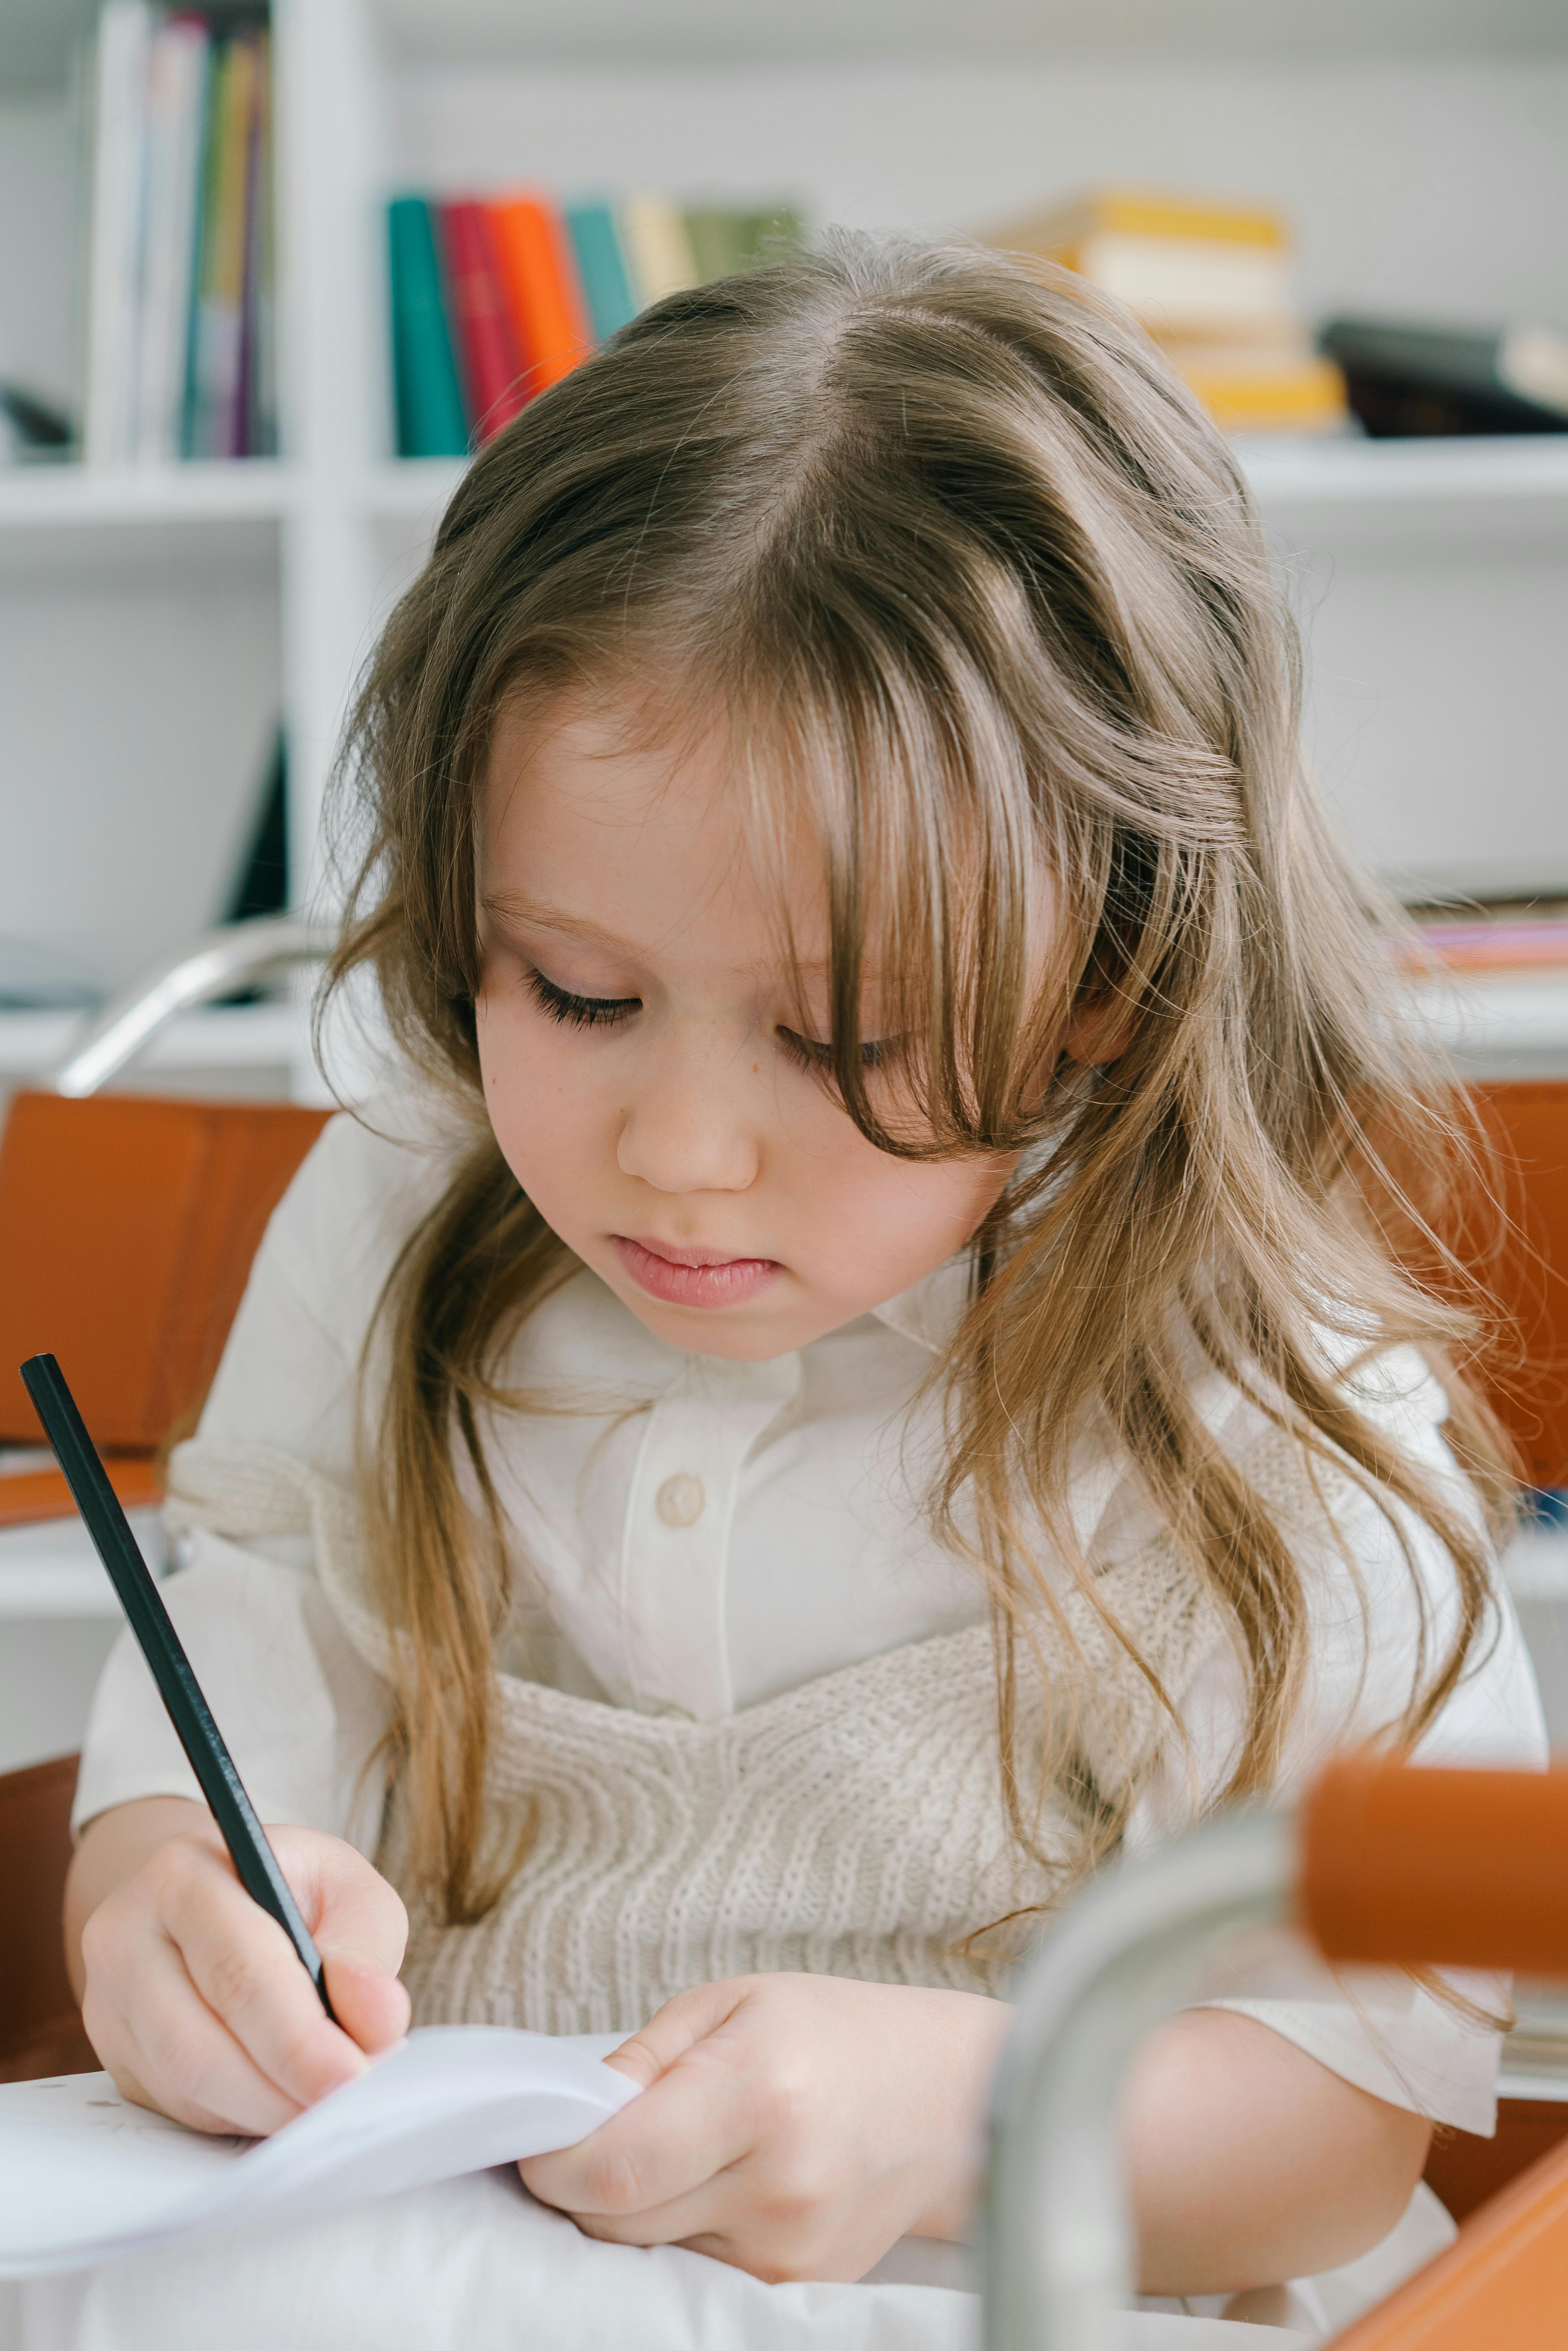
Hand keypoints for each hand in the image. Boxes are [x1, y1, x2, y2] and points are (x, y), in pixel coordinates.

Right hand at [78, 1814, 409, 2136]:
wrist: (217, 1896)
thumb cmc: (291, 1889)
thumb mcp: (346, 1886)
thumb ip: (366, 1947)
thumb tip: (378, 2020)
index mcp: (183, 1876)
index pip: (239, 1971)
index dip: (298, 2036)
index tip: (352, 2075)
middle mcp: (127, 1937)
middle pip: (199, 2042)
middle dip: (282, 2087)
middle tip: (347, 2104)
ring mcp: (110, 2002)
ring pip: (184, 2085)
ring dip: (265, 2110)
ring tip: (327, 2105)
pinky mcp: (115, 2055)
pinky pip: (178, 2107)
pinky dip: (241, 2116)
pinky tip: (285, 2102)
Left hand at [520, 1973, 1012, 2282]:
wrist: (947, 2096)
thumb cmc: (833, 2031)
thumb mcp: (731, 2001)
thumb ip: (642, 2062)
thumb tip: (565, 2113)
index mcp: (757, 2095)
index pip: (611, 2168)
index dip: (551, 2160)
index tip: (539, 2136)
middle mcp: (777, 2186)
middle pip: (615, 2219)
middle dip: (584, 2181)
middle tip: (600, 2132)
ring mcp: (790, 2250)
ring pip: (649, 2249)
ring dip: (638, 2206)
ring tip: (685, 2146)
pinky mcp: (798, 2283)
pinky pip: (696, 2267)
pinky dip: (684, 2229)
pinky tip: (720, 2181)